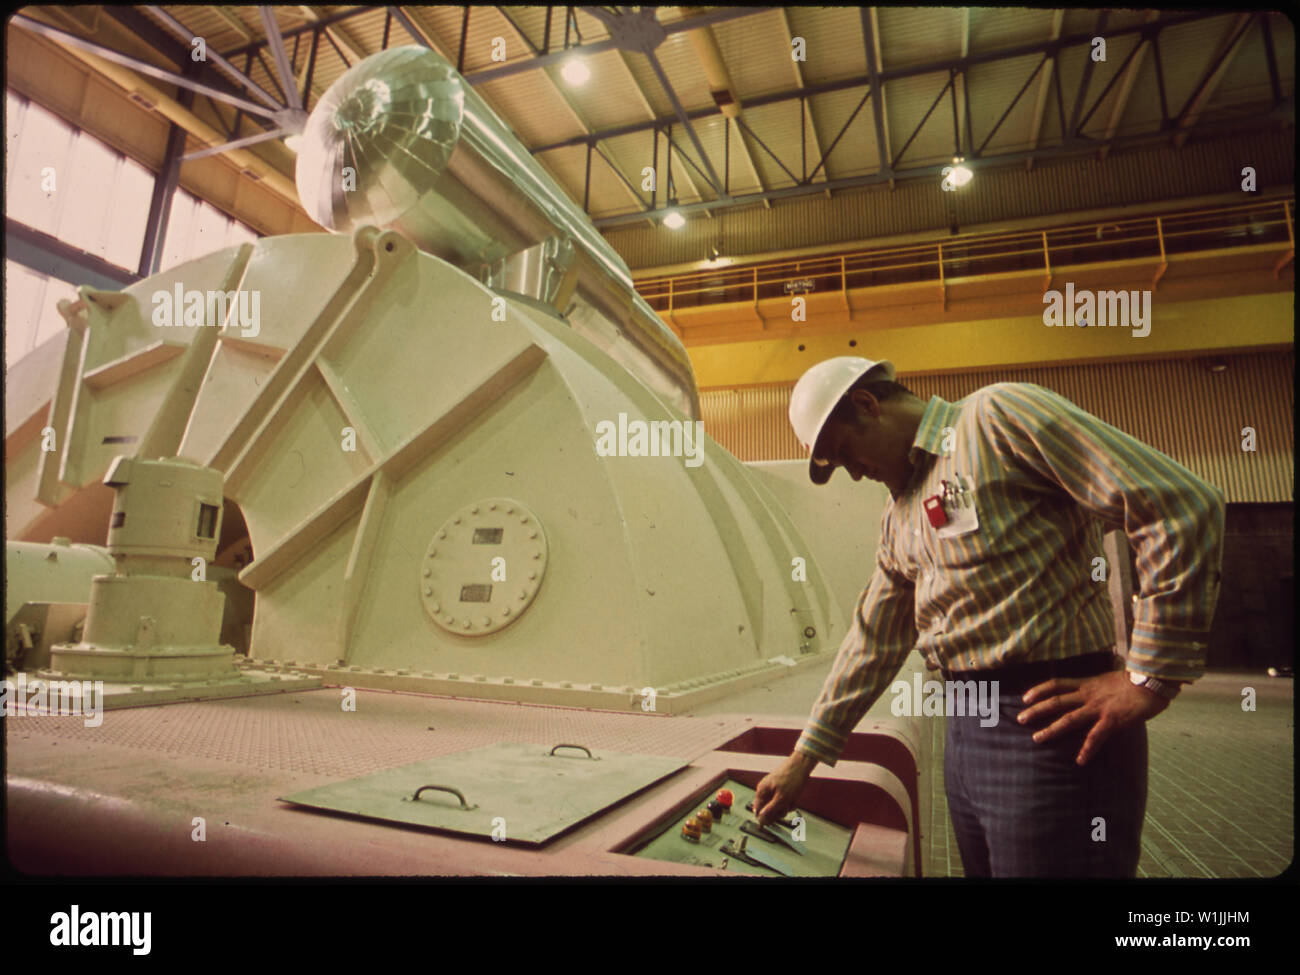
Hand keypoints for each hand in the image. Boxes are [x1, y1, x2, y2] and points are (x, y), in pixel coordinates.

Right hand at [753, 752, 816, 825]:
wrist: (802, 764)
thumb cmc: (791, 777)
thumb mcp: (782, 798)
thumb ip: (770, 809)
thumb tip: (761, 819)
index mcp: (762, 791)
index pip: (758, 811)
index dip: (766, 818)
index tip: (774, 821)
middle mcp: (766, 791)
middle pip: (768, 810)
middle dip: (778, 811)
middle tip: (785, 807)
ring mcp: (774, 790)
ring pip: (778, 806)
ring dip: (786, 807)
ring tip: (792, 801)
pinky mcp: (782, 789)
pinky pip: (784, 801)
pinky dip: (790, 802)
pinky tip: (794, 798)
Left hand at [1016, 670, 1170, 765]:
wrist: (1152, 681)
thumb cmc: (1135, 680)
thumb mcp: (1109, 679)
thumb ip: (1097, 686)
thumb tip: (1092, 691)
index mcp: (1087, 684)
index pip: (1057, 684)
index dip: (1039, 690)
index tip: (1024, 697)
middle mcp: (1089, 695)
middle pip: (1056, 701)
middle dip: (1037, 710)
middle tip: (1020, 718)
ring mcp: (1099, 708)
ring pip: (1069, 719)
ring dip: (1051, 729)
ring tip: (1037, 739)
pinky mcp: (1112, 720)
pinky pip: (1096, 736)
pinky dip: (1087, 749)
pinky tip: (1080, 760)